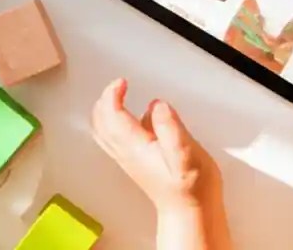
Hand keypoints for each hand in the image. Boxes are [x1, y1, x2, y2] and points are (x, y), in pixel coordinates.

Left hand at [91, 79, 232, 249]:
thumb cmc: (190, 187)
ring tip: (115, 96)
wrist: (190, 211)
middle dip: (105, 100)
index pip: (113, 115)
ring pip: (104, 132)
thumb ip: (171, 128)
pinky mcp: (136, 163)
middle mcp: (127, 153)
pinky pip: (114, 140)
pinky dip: (113, 123)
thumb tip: (157, 105)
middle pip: (102, 122)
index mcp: (136, 146)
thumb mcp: (186, 155)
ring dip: (104, 111)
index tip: (122, 81)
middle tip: (116, 85)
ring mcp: (129, 159)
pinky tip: (131, 118)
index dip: (113, 94)